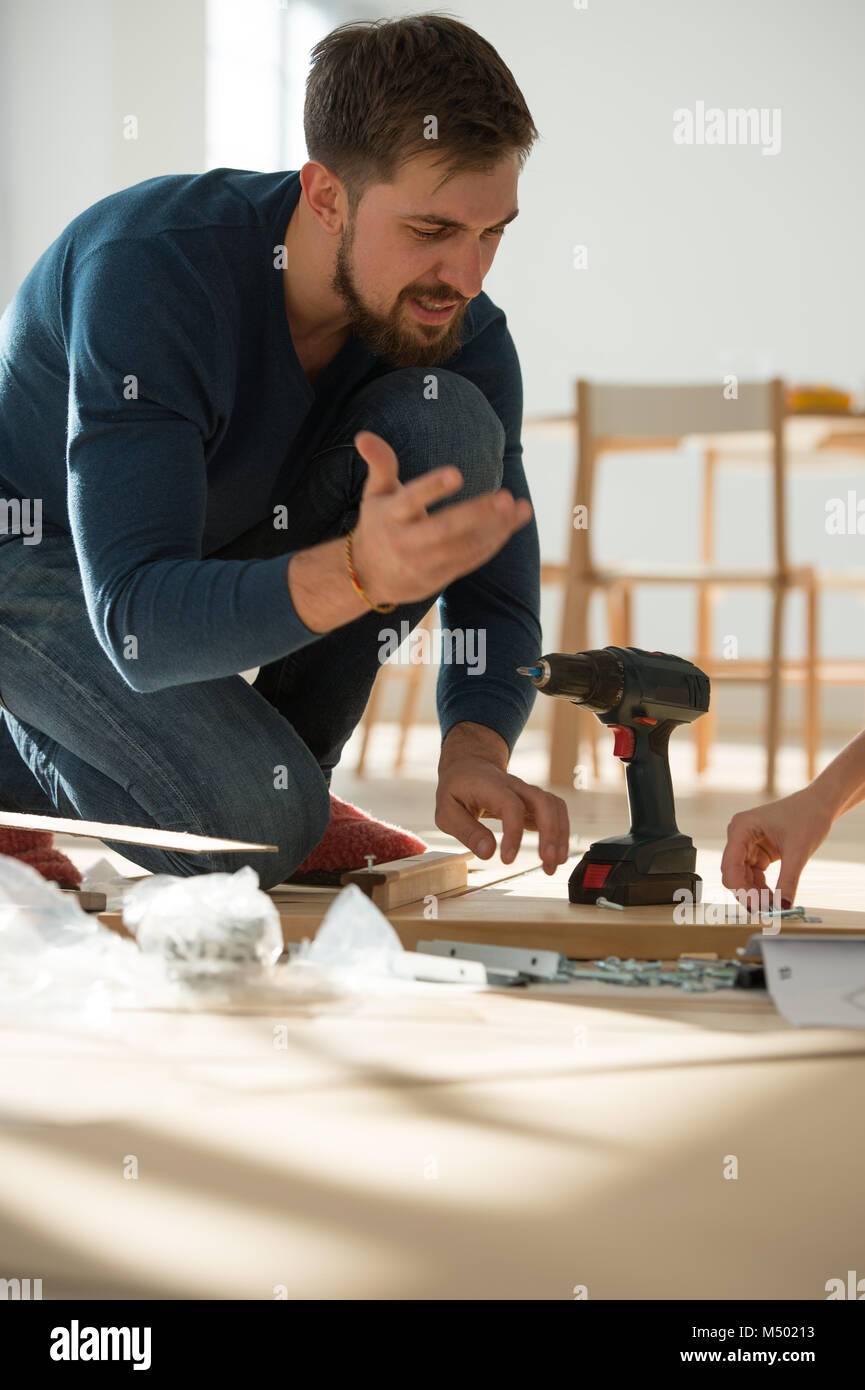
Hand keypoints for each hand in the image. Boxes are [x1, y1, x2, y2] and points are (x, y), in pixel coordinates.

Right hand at [349, 430, 531, 605]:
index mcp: (390, 515)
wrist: (367, 576)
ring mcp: (423, 563)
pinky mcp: (438, 578)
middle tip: (506, 497)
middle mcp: (405, 542)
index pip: (411, 500)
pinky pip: (471, 560)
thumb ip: (380, 464)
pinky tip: (512, 524)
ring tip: (520, 507)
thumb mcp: (374, 494)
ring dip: (496, 529)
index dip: (432, 487)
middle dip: (476, 514)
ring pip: (464, 547)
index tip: (457, 473)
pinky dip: (493, 542)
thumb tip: (364, 435)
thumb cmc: (379, 523)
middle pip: (444, 529)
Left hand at [436, 755, 570, 874]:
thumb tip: (488, 853)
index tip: (507, 859)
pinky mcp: (533, 802)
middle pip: (544, 803)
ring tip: (554, 864)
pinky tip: (553, 855)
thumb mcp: (447, 812)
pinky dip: (559, 834)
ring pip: (555, 807)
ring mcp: (527, 792)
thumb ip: (467, 832)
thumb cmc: (456, 789)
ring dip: (560, 835)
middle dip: (551, 833)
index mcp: (491, 787)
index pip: (511, 807)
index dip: (514, 833)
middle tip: (548, 861)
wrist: (469, 766)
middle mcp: (515, 787)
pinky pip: (555, 813)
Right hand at [720, 786, 835, 906]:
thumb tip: (783, 907)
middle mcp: (739, 836)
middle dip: (747, 893)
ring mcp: (746, 844)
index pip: (730, 864)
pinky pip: (753, 876)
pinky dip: (762, 888)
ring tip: (774, 905)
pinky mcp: (757, 852)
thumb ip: (788, 881)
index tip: (755, 906)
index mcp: (741, 828)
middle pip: (733, 873)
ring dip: (755, 893)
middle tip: (766, 910)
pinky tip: (775, 897)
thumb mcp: (798, 852)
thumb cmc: (808, 816)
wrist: (819, 805)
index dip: (740, 888)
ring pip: (742, 877)